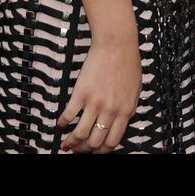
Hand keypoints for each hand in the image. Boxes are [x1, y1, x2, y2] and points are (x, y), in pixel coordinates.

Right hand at [58, 38, 140, 153]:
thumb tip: (119, 122)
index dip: (102, 151)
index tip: (95, 151)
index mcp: (125, 111)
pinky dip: (61, 123)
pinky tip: (59, 124)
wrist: (117, 44)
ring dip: (71, 143)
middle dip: (84, 150)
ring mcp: (95, 103)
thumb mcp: (135, 89)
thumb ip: (127, 108)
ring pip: (80, 134)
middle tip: (78, 150)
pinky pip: (68, 115)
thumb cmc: (128, 63)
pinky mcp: (81, 93)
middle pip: (95, 142)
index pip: (113, 141)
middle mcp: (110, 110)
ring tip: (66, 144)